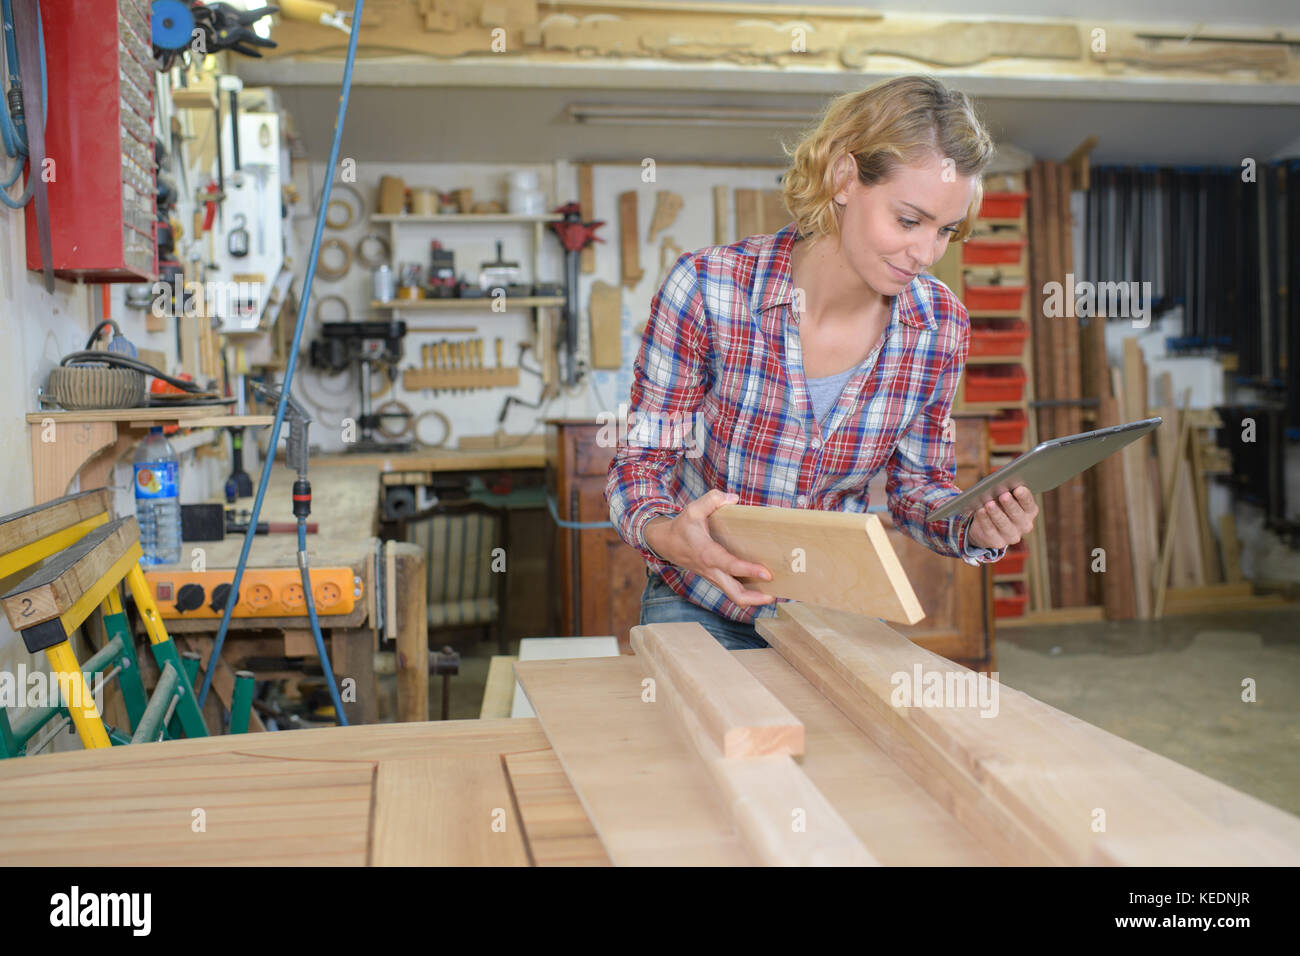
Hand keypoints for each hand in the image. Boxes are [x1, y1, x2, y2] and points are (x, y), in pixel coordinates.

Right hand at [643, 490, 775, 606]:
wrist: (665, 543)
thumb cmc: (681, 527)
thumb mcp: (693, 509)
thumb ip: (712, 500)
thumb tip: (733, 498)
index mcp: (707, 554)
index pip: (730, 566)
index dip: (749, 570)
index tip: (767, 573)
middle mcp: (712, 570)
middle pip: (735, 594)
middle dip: (756, 598)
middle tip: (775, 594)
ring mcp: (714, 577)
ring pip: (734, 596)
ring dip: (754, 598)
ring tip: (774, 593)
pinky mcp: (716, 578)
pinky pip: (733, 590)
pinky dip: (748, 592)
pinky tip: (762, 586)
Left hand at [967, 486, 1037, 550]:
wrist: (987, 525)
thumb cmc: (999, 505)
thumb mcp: (1005, 498)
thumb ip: (1007, 492)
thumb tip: (1001, 485)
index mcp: (1030, 512)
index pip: (1029, 504)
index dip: (1024, 497)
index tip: (1019, 489)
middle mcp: (1024, 525)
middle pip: (1018, 515)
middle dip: (1010, 505)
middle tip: (1004, 495)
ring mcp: (1012, 536)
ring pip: (1004, 524)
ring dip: (996, 513)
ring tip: (989, 503)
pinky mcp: (998, 542)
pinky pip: (990, 531)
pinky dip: (985, 520)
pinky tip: (980, 511)